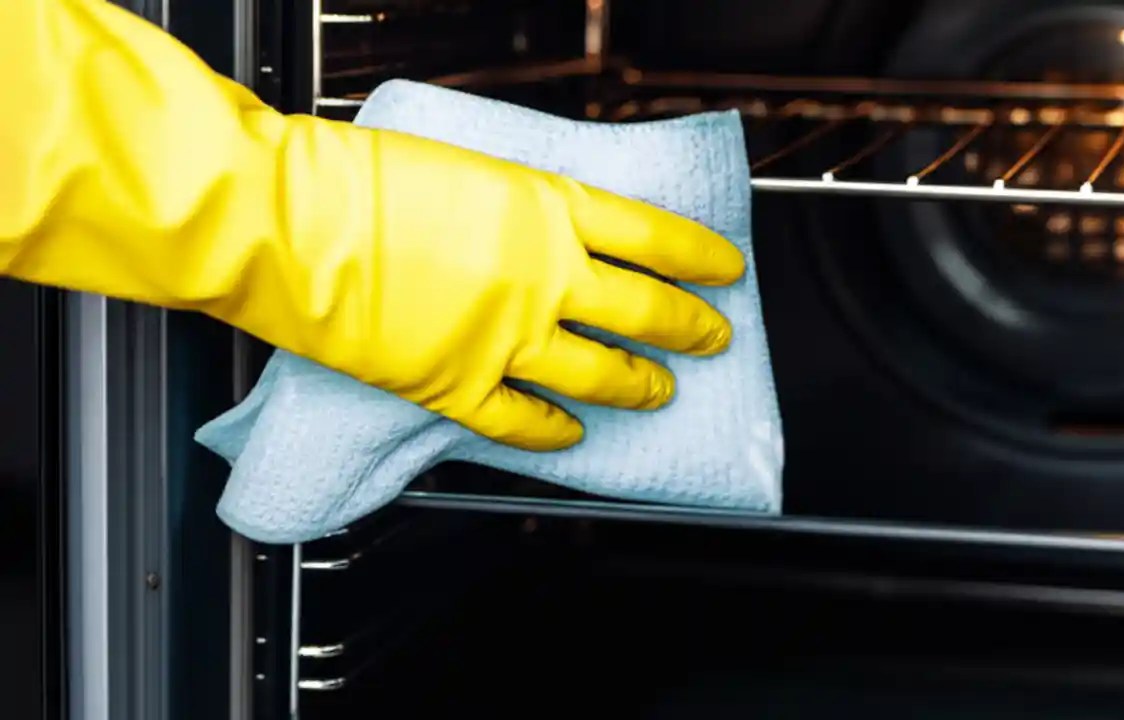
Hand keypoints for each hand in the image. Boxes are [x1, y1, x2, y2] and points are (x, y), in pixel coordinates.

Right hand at [286, 130, 744, 450]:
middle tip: (713, 338)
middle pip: (646, 310)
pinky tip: (571, 434)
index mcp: (548, 209)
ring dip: (640, 386)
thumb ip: (522, 204)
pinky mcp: (458, 387)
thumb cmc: (356, 179)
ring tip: (660, 392)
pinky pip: (523, 421)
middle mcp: (544, 277)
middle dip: (692, 328)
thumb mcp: (468, 166)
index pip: (656, 236)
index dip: (702, 256)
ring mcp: (507, 338)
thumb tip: (553, 225)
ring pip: (602, 375)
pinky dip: (554, 432)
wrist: (286, 222)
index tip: (727, 270)